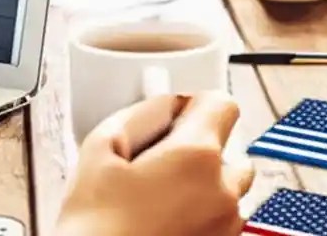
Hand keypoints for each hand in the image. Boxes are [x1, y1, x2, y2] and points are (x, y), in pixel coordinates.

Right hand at [56, 93, 253, 235]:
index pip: (222, 103)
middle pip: (231, 150)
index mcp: (197, 157)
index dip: (195, 104)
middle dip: (201, 150)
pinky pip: (222, 220)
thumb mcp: (99, 151)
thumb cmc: (94, 229)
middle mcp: (223, 192)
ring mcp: (226, 227)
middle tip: (159, 164)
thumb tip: (164, 105)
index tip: (175, 117)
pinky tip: (164, 221)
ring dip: (204, 186)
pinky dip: (203, 215)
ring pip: (229, 189)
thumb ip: (140, 114)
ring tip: (158, 199)